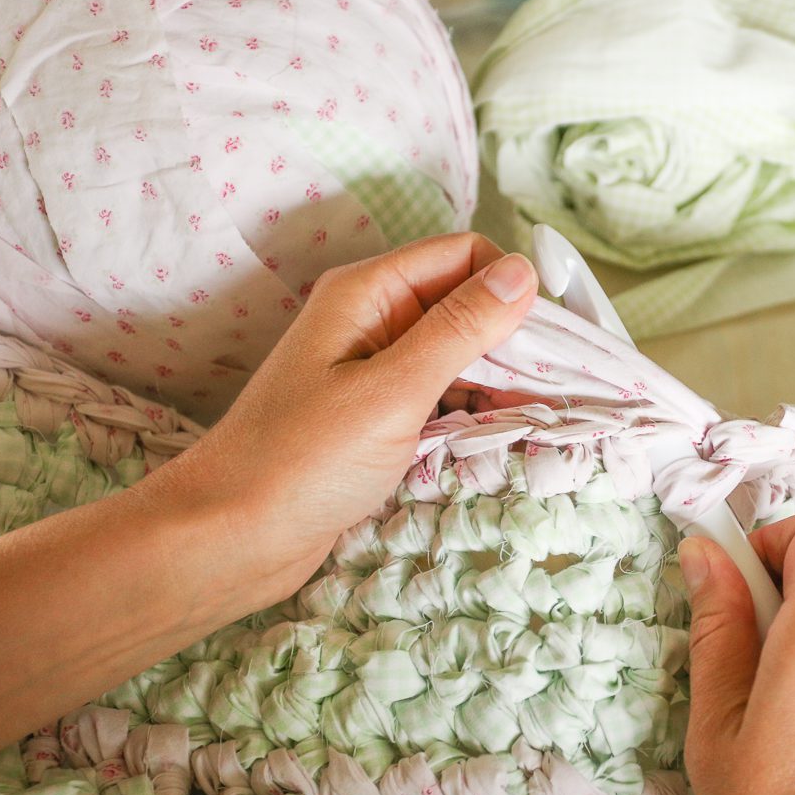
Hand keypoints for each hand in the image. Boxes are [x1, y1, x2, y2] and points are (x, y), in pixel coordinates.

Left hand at [148, 233, 537, 613]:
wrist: (229, 537)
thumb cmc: (302, 462)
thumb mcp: (393, 392)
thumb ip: (459, 329)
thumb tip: (522, 272)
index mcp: (368, 293)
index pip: (465, 256)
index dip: (515, 289)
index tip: (560, 340)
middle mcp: (371, 319)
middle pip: (466, 304)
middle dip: (517, 339)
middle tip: (564, 387)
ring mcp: (371, 369)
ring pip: (458, 354)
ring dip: (499, 380)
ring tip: (538, 419)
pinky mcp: (374, 415)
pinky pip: (439, 395)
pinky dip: (471, 411)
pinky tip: (497, 439)